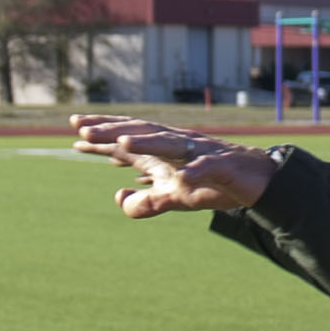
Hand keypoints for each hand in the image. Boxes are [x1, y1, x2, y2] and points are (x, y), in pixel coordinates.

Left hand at [70, 114, 275, 216]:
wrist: (255, 180)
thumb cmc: (212, 182)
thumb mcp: (173, 196)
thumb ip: (144, 200)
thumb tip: (118, 197)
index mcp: (164, 152)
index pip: (127, 140)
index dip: (102, 136)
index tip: (74, 131)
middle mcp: (178, 145)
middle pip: (141, 134)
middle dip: (113, 131)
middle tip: (83, 130)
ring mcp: (199, 153)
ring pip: (170, 144)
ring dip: (147, 142)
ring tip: (123, 142)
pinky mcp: (222, 166)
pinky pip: (207, 167)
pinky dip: (195, 170)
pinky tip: (183, 177)